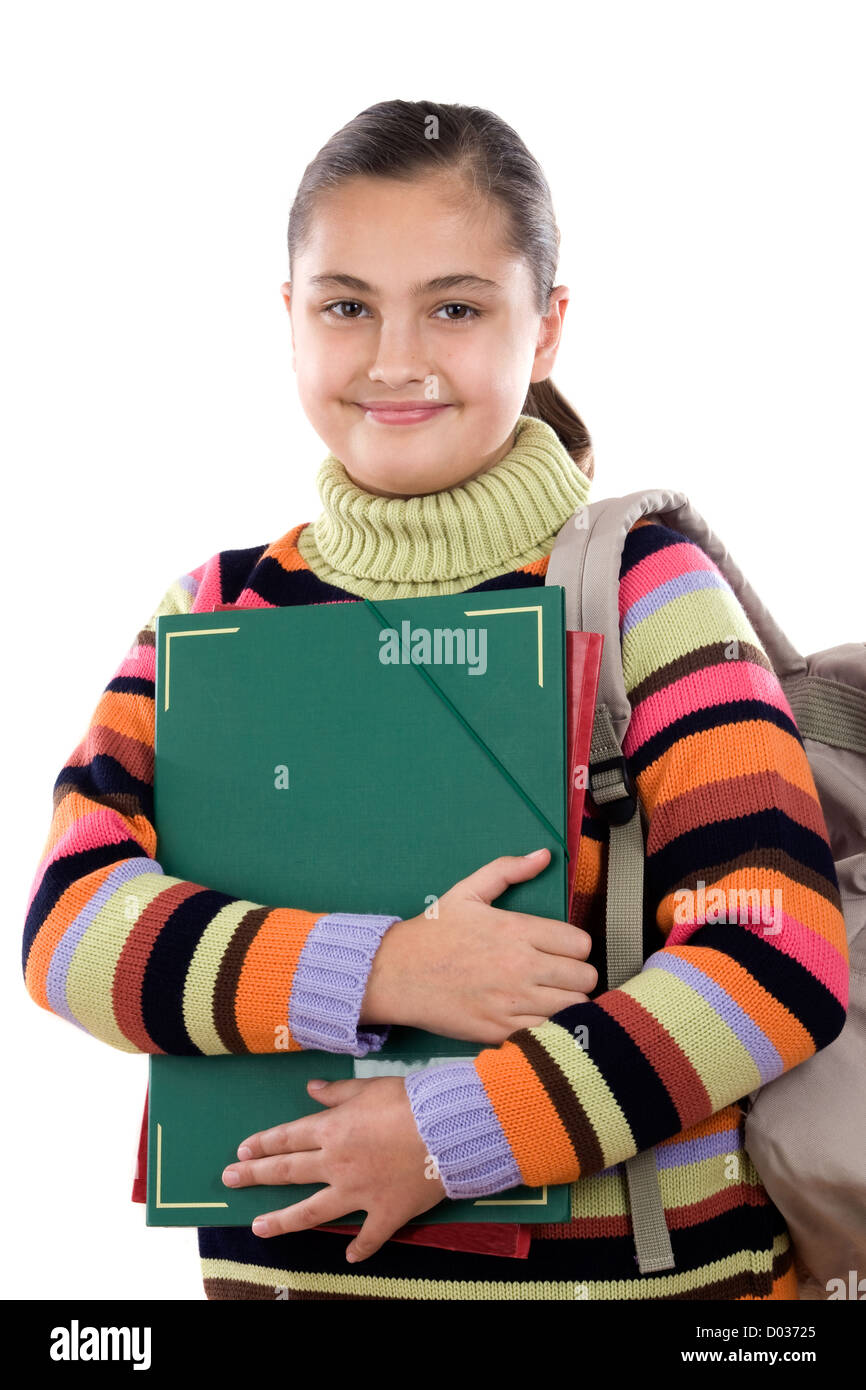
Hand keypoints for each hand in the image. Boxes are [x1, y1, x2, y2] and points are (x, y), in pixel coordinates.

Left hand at [221, 1076, 447, 1262]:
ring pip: (311, 1211)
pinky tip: (348, 1257)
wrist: (448, 1129)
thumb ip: (337, 1092)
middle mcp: (337, 1163)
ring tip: (258, 1227)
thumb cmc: (410, 1101)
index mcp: (333, 1129)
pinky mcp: (384, 1212)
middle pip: (288, 1171)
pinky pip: (368, 1236)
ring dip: (282, 1220)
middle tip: (229, 1180)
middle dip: (255, 1175)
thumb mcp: (370, 1087)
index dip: (262, 1144)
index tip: (241, 1151)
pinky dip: (359, 1248)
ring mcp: (358, 1192)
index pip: (288, 1137)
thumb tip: (310, 1088)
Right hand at [362, 848, 597, 1043]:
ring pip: (573, 1007)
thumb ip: (508, 870)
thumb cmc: (433, 933)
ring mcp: (512, 1002)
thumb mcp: (467, 892)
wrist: (395, 975)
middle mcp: (520, 967)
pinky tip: (538, 1016)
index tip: (564, 950)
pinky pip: (548, 1033)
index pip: (581, 943)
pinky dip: (551, 1026)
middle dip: (578, 974)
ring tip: (553, 996)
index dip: (577, 946)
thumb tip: (544, 855)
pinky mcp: (501, 1030)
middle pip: (585, 977)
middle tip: (561, 974)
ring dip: (569, 1001)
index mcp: (517, 930)